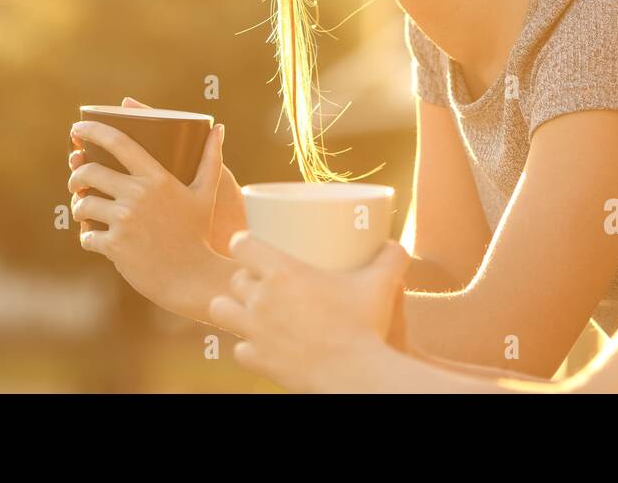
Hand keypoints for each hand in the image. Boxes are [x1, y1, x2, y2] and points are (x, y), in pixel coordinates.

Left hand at [69, 98, 245, 253]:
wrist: (192, 276)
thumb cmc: (198, 232)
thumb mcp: (206, 193)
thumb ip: (211, 158)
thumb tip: (219, 127)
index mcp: (157, 177)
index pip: (117, 142)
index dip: (92, 130)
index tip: (77, 128)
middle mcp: (138, 195)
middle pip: (89, 172)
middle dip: (76, 175)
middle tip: (77, 181)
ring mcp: (124, 221)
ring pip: (83, 204)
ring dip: (79, 207)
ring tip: (84, 210)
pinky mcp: (115, 245)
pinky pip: (86, 236)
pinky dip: (87, 236)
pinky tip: (94, 237)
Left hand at [209, 232, 410, 392]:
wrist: (353, 375)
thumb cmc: (365, 326)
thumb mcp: (381, 285)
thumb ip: (390, 259)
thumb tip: (395, 244)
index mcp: (283, 272)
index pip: (242, 245)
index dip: (243, 243)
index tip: (251, 245)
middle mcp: (261, 299)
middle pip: (234, 279)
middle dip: (245, 278)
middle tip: (262, 281)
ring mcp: (255, 331)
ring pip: (221, 310)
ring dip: (232, 308)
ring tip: (248, 310)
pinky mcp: (257, 359)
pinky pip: (239, 349)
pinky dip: (248, 347)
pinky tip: (260, 345)